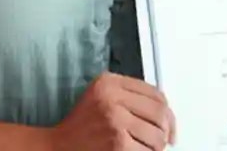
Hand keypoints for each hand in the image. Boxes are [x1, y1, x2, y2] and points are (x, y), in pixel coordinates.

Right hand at [50, 72, 175, 150]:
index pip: (154, 93)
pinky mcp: (117, 142)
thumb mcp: (101, 98)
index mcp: (109, 82)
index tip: (170, 125)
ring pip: (156, 135)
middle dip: (165, 130)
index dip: (168, 112)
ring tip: (144, 149)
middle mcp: (112, 96)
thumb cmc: (80, 127)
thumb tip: (165, 115)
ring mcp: (115, 119)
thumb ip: (128, 96)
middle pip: (160, 113)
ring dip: (155, 147)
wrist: (57, 147)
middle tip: (164, 141)